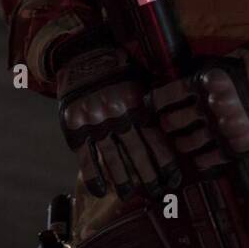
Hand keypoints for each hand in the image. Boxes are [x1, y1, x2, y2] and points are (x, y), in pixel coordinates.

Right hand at [56, 47, 180, 199]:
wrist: (79, 52)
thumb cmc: (114, 66)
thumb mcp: (138, 78)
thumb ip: (149, 104)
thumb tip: (171, 127)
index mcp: (136, 103)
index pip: (155, 139)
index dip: (165, 163)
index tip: (173, 180)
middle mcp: (117, 114)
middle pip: (137, 154)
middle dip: (149, 177)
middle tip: (157, 193)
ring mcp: (95, 122)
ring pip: (113, 159)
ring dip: (124, 181)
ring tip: (131, 195)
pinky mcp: (75, 127)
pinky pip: (86, 158)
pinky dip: (94, 176)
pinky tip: (101, 190)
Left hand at [150, 50, 248, 173]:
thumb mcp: (230, 62)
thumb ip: (208, 73)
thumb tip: (189, 78)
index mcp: (205, 83)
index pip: (168, 94)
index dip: (157, 101)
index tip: (153, 104)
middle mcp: (208, 107)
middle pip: (173, 121)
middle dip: (167, 124)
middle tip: (167, 125)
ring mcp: (220, 129)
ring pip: (186, 143)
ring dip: (180, 144)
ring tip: (181, 142)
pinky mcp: (234, 147)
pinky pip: (208, 159)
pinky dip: (200, 161)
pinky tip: (199, 159)